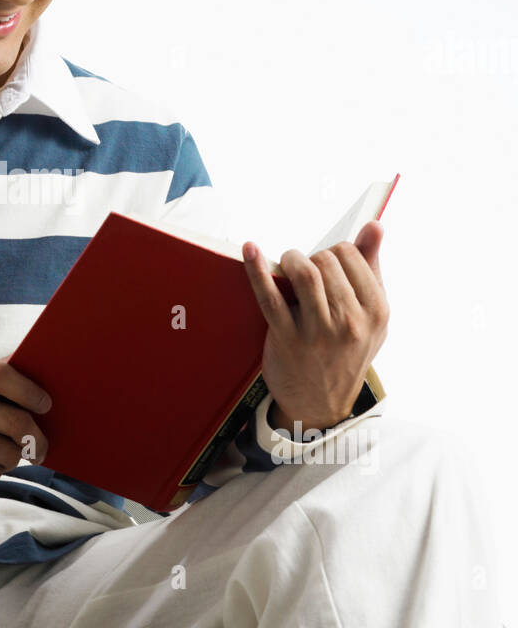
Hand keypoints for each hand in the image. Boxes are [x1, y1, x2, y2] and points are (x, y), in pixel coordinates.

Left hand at [241, 220, 389, 435]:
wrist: (323, 402)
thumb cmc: (347, 350)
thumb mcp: (372, 316)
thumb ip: (372, 267)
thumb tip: (375, 225)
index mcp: (377, 311)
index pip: (351, 255)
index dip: (334, 253)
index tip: (326, 265)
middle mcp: (350, 321)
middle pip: (326, 260)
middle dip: (312, 257)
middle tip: (305, 270)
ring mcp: (318, 331)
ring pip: (303, 273)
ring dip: (291, 259)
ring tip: (288, 264)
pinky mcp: (287, 338)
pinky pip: (270, 296)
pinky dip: (256, 269)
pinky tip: (249, 249)